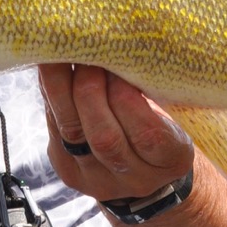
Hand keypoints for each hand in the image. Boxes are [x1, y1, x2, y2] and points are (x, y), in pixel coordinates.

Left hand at [39, 63, 193, 202]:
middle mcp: (136, 179)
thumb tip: (118, 47)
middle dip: (90, 90)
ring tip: (62, 54)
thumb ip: (153, 88)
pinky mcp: (68, 171)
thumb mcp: (174, 109)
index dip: (129, 99)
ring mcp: (97, 179)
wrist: (149, 172)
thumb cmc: (166, 124)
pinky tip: (52, 70)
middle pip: (105, 138)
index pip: (149, 135)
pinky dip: (52, 96)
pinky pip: (55, 130)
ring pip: (72, 134)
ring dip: (62, 89)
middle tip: (87, 53)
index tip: (120, 66)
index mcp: (171, 160)